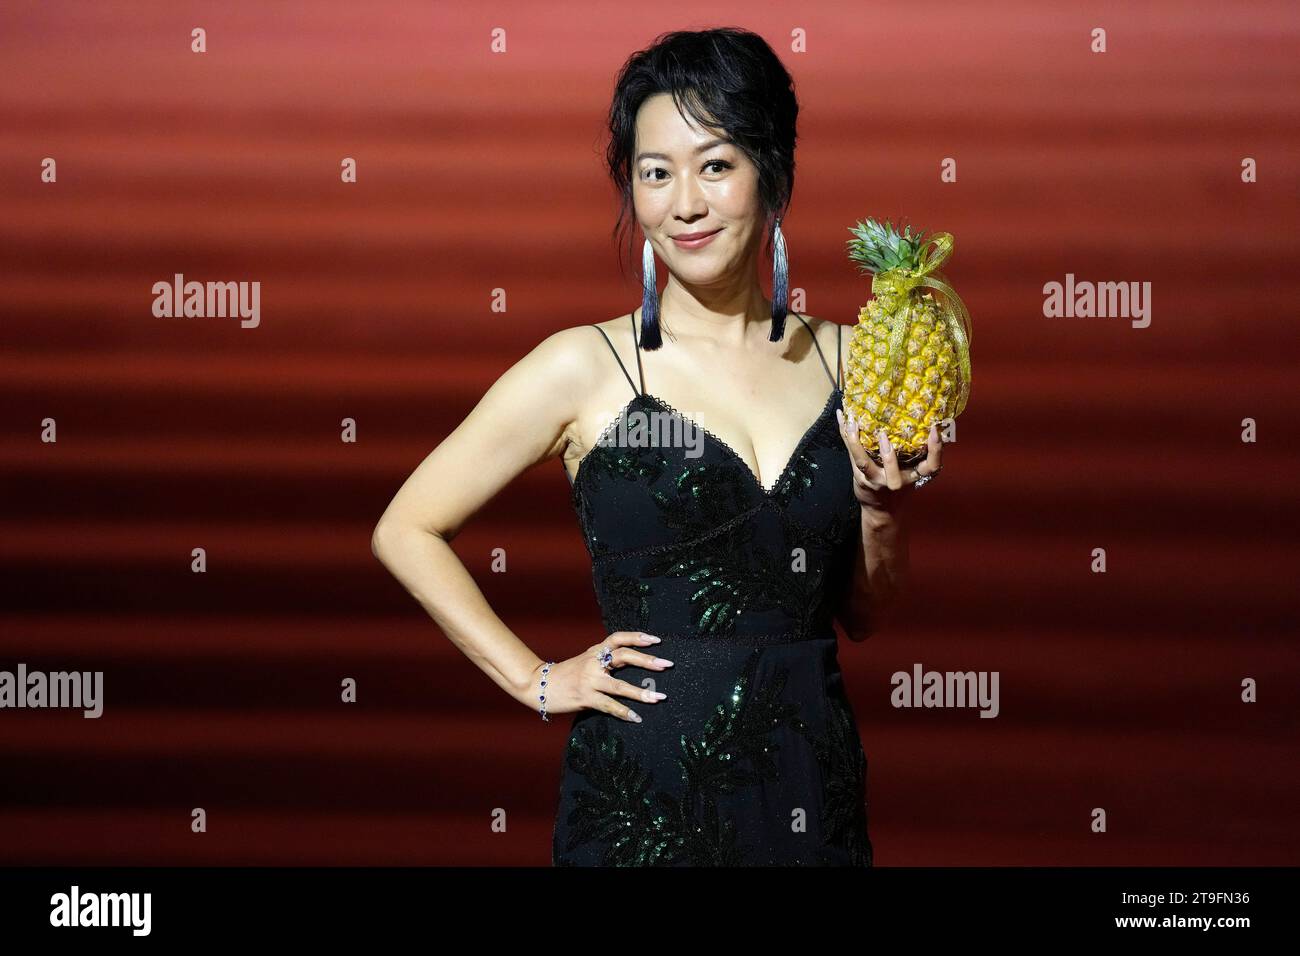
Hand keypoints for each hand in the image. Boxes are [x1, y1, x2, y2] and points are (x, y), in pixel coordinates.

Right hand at [523, 631, 671, 722]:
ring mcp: (589, 680)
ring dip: (641, 692)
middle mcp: (593, 663)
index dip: (637, 637)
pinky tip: (637, 718)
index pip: (618, 638)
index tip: (656, 640)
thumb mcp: (585, 660)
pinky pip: (608, 706)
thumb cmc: (566, 674)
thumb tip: (631, 658)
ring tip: (659, 698)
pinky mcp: (584, 698)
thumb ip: (604, 659)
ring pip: (619, 686)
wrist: (539, 685)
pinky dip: (624, 712)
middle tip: (667, 665)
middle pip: (623, 656)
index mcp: (595, 652)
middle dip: (647, 660)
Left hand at [835, 409, 943, 515]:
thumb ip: (921, 452)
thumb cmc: (899, 484)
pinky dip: (846, 435)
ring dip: (857, 444)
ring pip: (864, 463)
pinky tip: (842, 417)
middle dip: (888, 456)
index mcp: (914, 475)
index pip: (931, 466)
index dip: (935, 449)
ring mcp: (875, 480)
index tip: (934, 430)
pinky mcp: (860, 477)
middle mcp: (895, 481)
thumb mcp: (914, 471)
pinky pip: (851, 455)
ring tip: (853, 423)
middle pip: (893, 472)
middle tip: (883, 435)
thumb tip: (933, 423)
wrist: (881, 509)